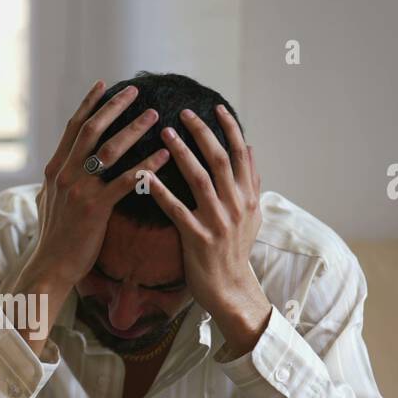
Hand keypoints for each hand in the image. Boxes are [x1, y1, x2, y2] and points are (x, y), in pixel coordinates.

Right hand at [24, 80, 170, 292]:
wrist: (50, 267)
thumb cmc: (54, 238)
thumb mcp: (48, 201)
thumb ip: (57, 180)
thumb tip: (59, 166)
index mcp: (55, 169)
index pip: (73, 128)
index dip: (89, 104)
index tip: (104, 85)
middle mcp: (64, 173)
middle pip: (92, 129)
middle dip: (114, 107)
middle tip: (136, 91)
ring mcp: (78, 189)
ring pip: (110, 149)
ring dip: (134, 128)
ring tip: (155, 114)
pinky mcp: (94, 208)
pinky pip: (126, 180)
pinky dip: (146, 163)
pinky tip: (164, 153)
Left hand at [147, 104, 271, 357]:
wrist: (231, 290)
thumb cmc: (236, 251)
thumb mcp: (252, 215)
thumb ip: (252, 181)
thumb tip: (251, 148)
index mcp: (248, 197)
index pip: (241, 154)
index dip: (229, 128)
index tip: (215, 107)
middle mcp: (236, 205)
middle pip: (220, 159)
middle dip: (202, 133)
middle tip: (184, 112)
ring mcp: (218, 222)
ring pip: (200, 179)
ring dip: (183, 153)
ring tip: (165, 133)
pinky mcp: (198, 238)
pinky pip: (177, 210)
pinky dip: (161, 191)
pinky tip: (145, 176)